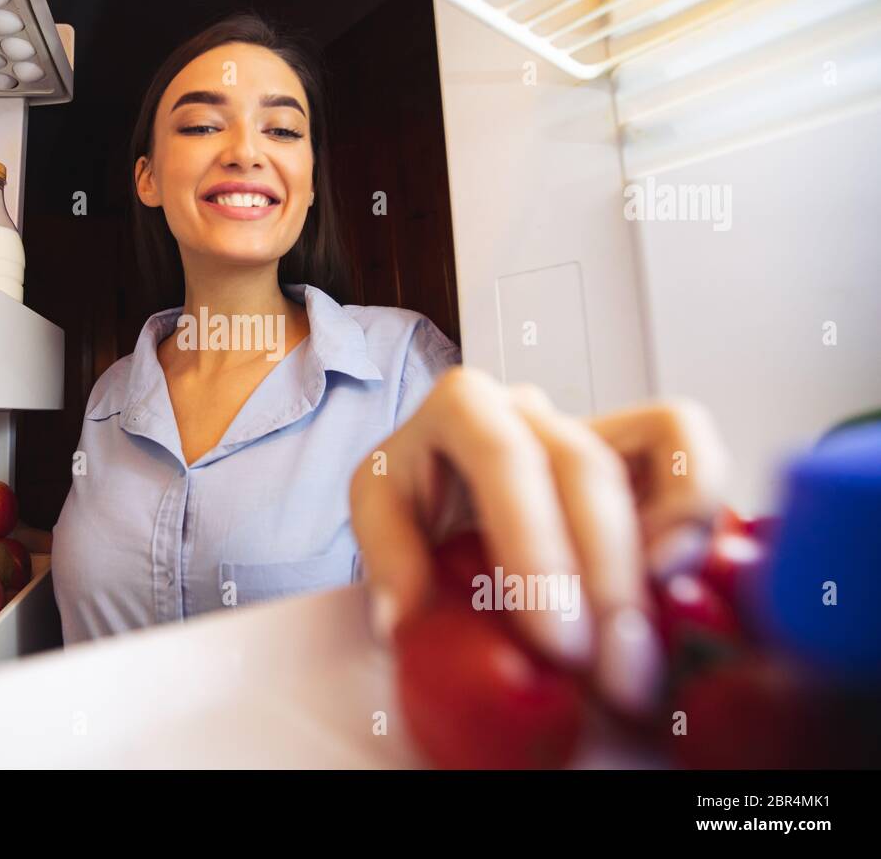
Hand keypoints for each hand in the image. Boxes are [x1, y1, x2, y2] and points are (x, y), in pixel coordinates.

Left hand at [349, 366, 727, 712]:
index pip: (504, 458)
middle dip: (605, 578)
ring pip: (656, 452)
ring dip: (667, 552)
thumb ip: (389, 559)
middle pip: (586, 467)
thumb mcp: (383, 514)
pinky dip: (698, 513)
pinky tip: (674, 586)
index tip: (557, 643)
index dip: (538, 548)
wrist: (445, 492)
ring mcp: (591, 418)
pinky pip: (690, 451)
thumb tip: (404, 621)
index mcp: (460, 407)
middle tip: (610, 675)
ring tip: (650, 641)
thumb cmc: (418, 500)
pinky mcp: (641, 447)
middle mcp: (531, 404)